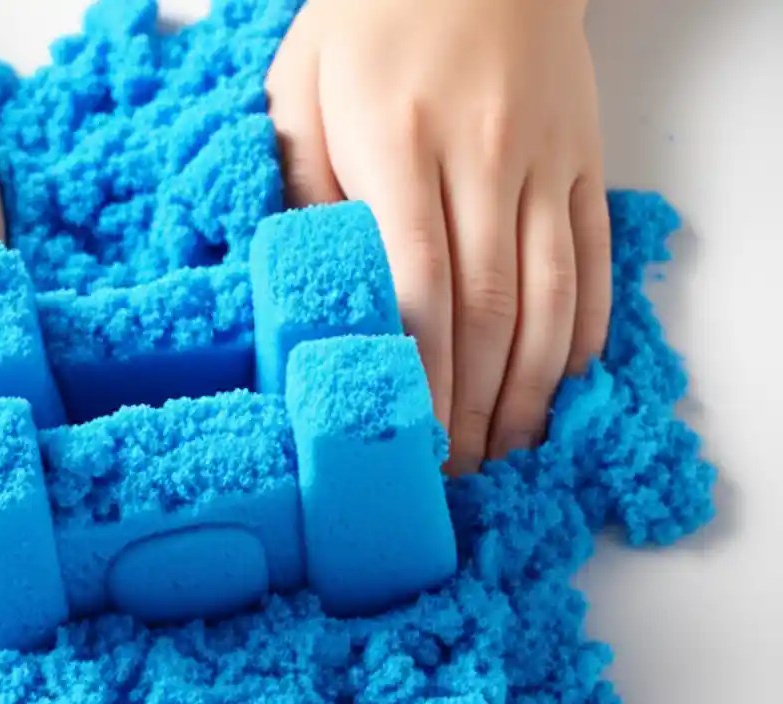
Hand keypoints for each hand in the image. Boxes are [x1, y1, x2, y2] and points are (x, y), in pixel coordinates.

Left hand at [267, 0, 610, 473]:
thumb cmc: (372, 18)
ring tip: (502, 449)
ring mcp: (543, 164)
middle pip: (485, 309)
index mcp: (397, 143)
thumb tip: (307, 279)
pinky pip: (592, 263)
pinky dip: (581, 332)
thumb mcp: (302, 84)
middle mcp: (480, 159)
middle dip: (468, 404)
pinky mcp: (582, 165)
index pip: (416, 284)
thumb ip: (300, 182)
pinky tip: (558, 382)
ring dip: (527, 388)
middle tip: (451, 469)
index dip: (417, 374)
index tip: (406, 434)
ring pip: (548, 298)